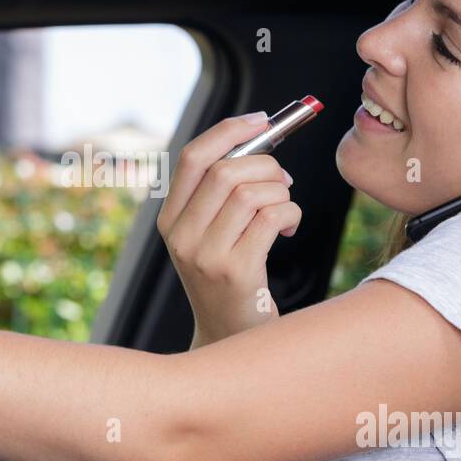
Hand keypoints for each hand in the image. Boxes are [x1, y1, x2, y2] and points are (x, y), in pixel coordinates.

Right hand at [157, 112, 300, 344]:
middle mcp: (180, 236)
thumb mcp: (211, 235)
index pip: (193, 157)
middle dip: (266, 165)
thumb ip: (224, 193)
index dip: (229, 131)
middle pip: (226, 171)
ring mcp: (205, 255)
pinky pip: (272, 218)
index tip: (261, 120)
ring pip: (251, 192)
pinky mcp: (236, 272)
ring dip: (281, 194)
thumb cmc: (231, 279)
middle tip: (284, 181)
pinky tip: (287, 231)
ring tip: (284, 212)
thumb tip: (260, 137)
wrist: (230, 340)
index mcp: (169, 220)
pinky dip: (290, 215)